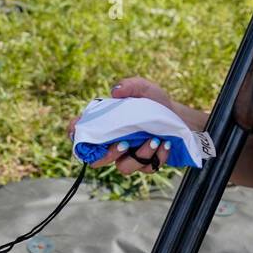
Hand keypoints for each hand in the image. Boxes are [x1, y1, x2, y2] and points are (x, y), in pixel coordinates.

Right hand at [66, 76, 185, 175]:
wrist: (178, 116)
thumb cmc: (155, 102)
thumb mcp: (145, 89)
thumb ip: (131, 85)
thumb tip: (115, 91)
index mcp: (106, 125)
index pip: (82, 132)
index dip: (75, 134)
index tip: (78, 131)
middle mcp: (113, 143)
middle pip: (96, 160)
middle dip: (107, 155)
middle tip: (124, 144)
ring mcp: (128, 156)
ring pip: (124, 167)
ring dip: (139, 155)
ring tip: (154, 140)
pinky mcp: (145, 164)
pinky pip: (147, 168)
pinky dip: (157, 156)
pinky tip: (166, 144)